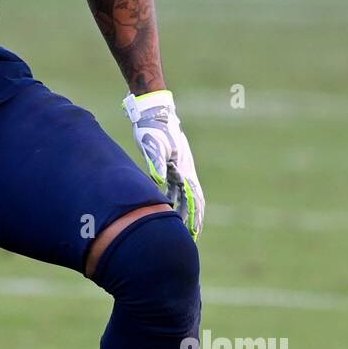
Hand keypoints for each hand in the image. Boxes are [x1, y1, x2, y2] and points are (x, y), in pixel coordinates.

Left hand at [123, 89, 203, 238]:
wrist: (154, 112)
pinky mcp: (171, 164)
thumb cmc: (153, 129)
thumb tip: (157, 182)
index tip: (195, 232)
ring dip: (184, 211)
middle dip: (194, 218)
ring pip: (184, 195)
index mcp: (184, 169)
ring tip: (182, 227)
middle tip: (193, 237)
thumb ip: (155, 164)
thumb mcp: (154, 146)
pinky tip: (168, 207)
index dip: (195, 216)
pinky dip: (174, 199)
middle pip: (193, 200)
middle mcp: (185, 170)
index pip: (193, 198)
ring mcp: (180, 168)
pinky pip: (175, 187)